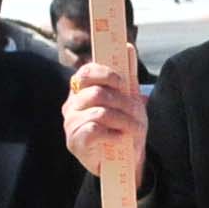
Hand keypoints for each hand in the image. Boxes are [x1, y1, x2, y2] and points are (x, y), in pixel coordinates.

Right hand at [61, 60, 147, 177]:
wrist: (124, 160)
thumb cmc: (123, 126)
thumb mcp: (129, 99)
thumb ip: (127, 75)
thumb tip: (128, 47)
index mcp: (82, 91)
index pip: (86, 72)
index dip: (106, 74)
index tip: (123, 83)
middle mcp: (72, 105)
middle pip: (96, 93)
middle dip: (123, 102)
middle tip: (137, 111)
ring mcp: (71, 124)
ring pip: (100, 113)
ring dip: (124, 121)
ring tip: (135, 129)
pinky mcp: (75, 142)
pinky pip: (94, 130)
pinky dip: (114, 134)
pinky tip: (121, 138)